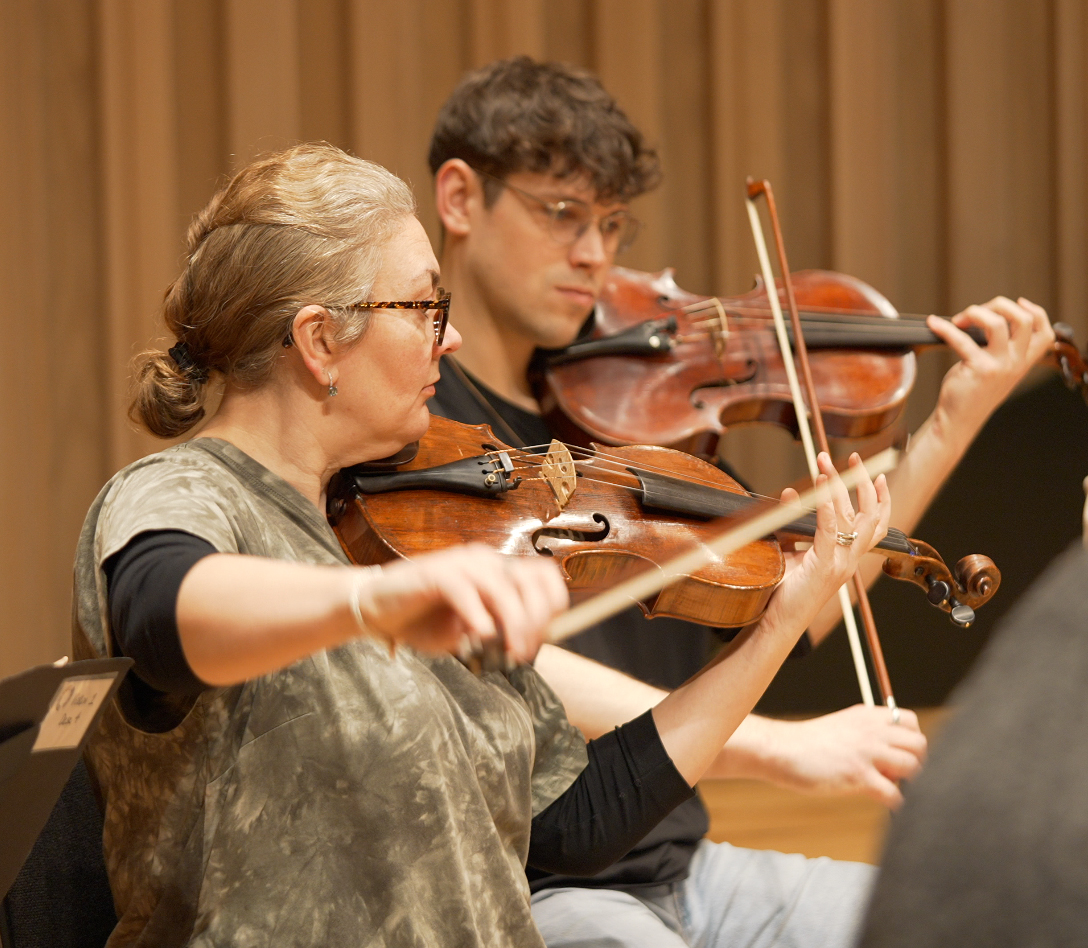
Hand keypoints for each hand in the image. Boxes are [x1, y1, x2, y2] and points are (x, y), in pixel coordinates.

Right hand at [352, 543, 568, 663]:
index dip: (552, 607)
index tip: (543, 639)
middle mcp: (484, 561)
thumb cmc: (423, 621)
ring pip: (502, 587)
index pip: (544, 576)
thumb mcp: (471, 630)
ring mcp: (460, 564)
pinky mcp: (435, 573)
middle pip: (531, 581)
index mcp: (497, 570)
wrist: (376, 610)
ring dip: (512, 622)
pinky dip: (478, 615)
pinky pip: (465, 590)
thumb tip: (533, 643)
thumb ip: (501, 631)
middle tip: (523, 652)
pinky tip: (480, 635)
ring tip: (508, 652)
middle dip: (535, 620)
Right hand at [761, 705, 926, 807]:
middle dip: (916, 761)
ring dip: (907, 781)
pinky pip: (895, 794)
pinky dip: (895, 802)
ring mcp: (867, 753)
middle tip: (899, 773)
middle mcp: (871, 731)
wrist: (782, 749)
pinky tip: (884, 801)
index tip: (901, 752)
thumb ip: (868, 735)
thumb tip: (893, 757)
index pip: (910, 721)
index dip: (912, 740)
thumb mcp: (843, 726)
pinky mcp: (859, 776)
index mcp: (867, 716)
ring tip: (888, 785)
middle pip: (919, 744)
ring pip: (913, 767)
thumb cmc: (808, 743)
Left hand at [772, 452, 890, 621]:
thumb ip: (794, 524)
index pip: (874, 523)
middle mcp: (849, 559)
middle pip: (870, 514)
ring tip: (826, 462)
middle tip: (853, 456)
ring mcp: (840, 564)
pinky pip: (829, 527)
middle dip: (863, 481)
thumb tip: (791, 493)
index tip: (876, 473)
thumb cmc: (783, 592)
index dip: (879, 497)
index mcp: (846, 557)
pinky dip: (825, 502)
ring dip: (840, 484)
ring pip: (852, 516)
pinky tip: (819, 484)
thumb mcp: (790, 551)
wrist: (776, 624)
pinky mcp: (825, 566)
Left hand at [926, 296, 1053, 448]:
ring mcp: (999, 366)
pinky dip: (944, 328)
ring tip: (958, 320)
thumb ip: (1002, 349)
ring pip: (997, 323)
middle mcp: (1016, 363)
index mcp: (1025, 363)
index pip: (1046, 332)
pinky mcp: (978, 370)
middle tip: (975, 313)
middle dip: (998, 306)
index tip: (1017, 303)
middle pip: (1023, 319)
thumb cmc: (973, 392)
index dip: (1035, 312)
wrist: (958, 421)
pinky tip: (933, 324)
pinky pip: (961, 339)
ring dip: (975, 312)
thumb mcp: (997, 370)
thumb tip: (988, 317)